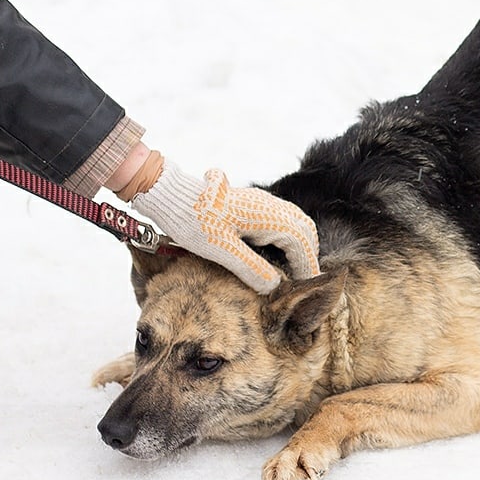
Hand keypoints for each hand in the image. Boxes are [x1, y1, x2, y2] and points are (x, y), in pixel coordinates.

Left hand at [130, 161, 320, 293]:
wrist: (170, 194)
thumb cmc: (193, 221)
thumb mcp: (221, 249)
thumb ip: (250, 268)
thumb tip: (275, 285)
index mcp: (268, 216)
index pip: (301, 243)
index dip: (307, 265)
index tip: (307, 284)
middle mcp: (270, 205)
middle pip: (304, 229)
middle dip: (308, 254)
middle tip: (304, 278)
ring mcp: (262, 201)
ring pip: (295, 221)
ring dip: (300, 244)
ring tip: (294, 267)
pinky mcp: (252, 202)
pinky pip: (282, 218)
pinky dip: (288, 235)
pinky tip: (276, 250)